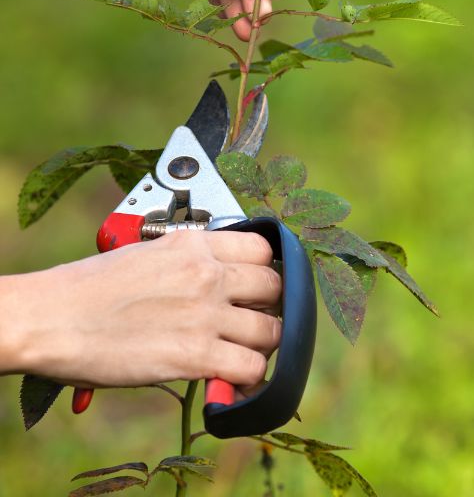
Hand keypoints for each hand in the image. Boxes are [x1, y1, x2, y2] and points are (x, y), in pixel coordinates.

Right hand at [0, 230, 281, 389]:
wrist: (47, 319)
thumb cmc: (84, 290)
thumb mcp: (145, 254)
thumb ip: (187, 261)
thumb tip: (214, 277)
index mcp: (193, 244)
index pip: (262, 248)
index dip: (265, 271)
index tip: (258, 288)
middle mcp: (206, 274)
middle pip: (275, 288)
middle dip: (268, 308)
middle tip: (251, 322)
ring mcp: (205, 314)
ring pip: (271, 331)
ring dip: (262, 346)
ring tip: (242, 353)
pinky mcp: (196, 354)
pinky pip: (252, 367)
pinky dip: (249, 378)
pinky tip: (232, 380)